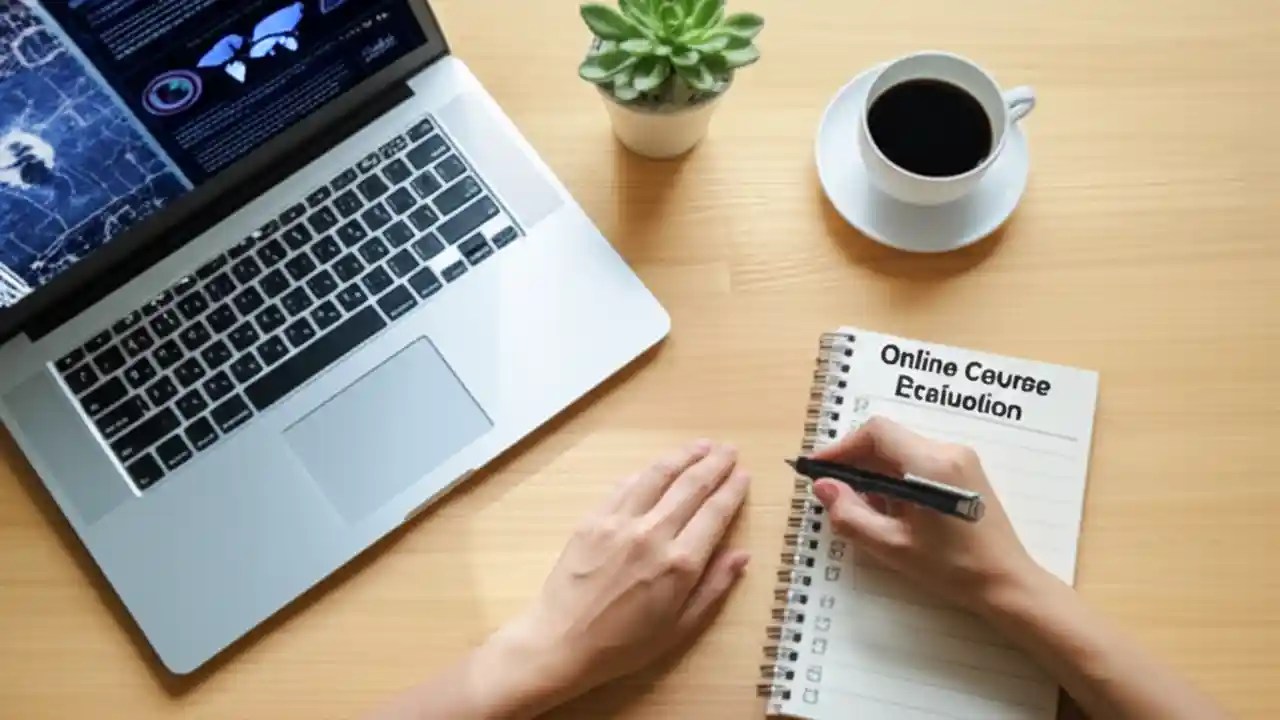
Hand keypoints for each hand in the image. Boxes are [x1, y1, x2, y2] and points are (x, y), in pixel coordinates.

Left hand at [480, 440, 751, 715]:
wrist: (561, 643)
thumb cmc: (624, 645)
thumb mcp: (680, 627)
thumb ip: (714, 588)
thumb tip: (741, 555)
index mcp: (679, 564)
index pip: (715, 513)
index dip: (732, 490)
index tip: (743, 475)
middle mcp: (652, 534)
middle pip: (690, 486)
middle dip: (713, 464)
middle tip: (728, 449)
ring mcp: (619, 522)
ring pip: (657, 475)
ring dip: (682, 456)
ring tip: (700, 445)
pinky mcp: (592, 519)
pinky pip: (625, 486)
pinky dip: (646, 472)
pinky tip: (657, 467)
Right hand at [810, 417, 1039, 613]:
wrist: (1006, 582)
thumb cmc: (952, 568)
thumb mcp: (892, 546)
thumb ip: (851, 515)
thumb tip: (823, 487)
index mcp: (932, 463)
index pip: (876, 432)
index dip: (842, 446)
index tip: (819, 469)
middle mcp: (948, 451)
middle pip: (888, 440)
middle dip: (856, 462)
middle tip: (834, 492)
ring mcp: (960, 460)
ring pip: (902, 452)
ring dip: (876, 473)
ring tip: (862, 508)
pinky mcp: (965, 473)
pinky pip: (919, 463)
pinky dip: (896, 479)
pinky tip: (891, 510)